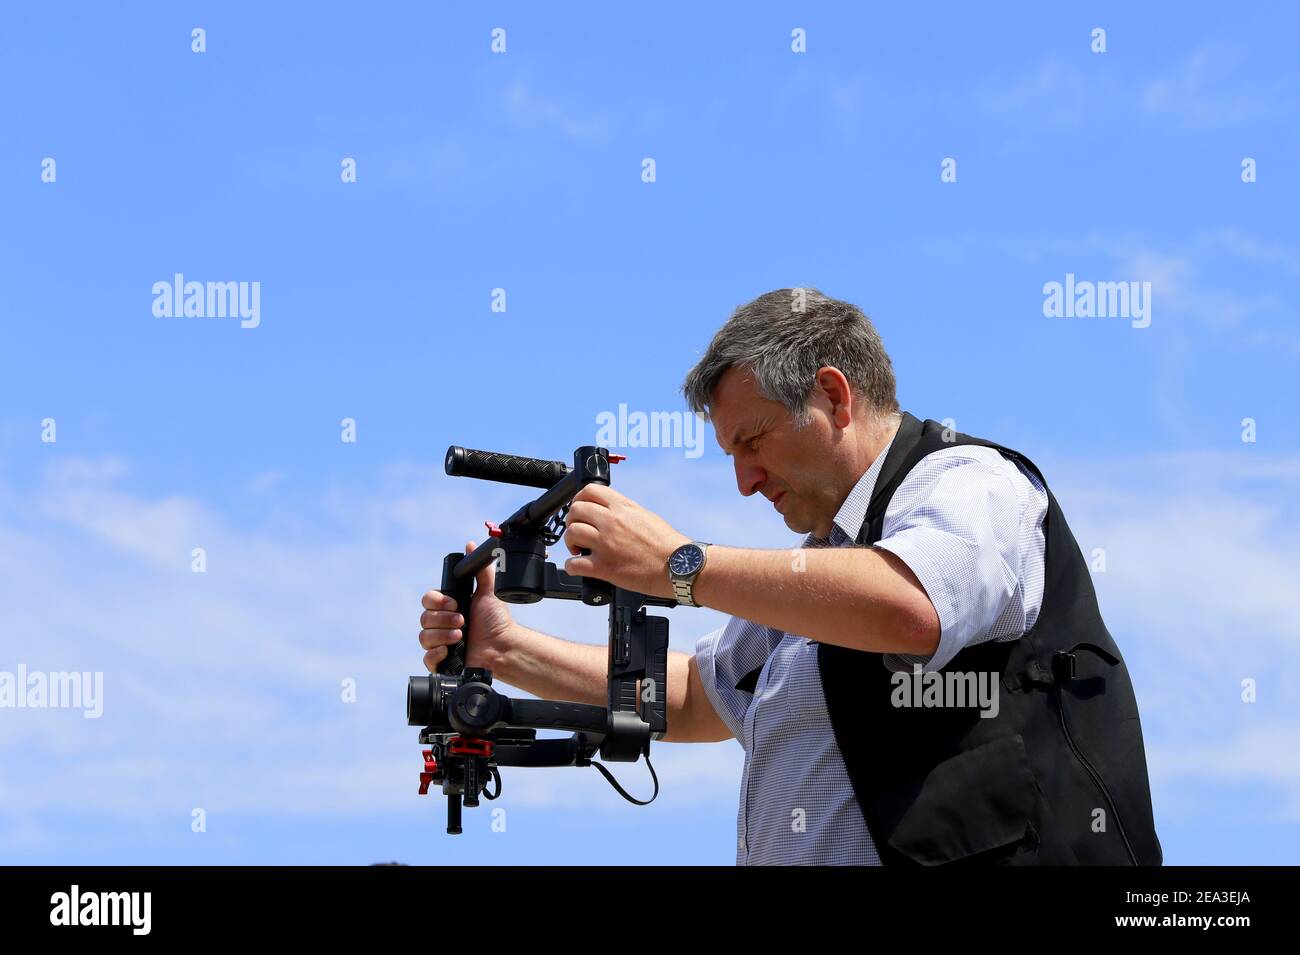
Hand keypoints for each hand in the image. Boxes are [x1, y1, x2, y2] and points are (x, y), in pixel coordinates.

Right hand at [419, 540, 515, 671]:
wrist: (503, 646)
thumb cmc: (497, 621)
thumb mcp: (489, 591)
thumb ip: (479, 569)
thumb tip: (470, 545)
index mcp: (448, 608)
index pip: (428, 600)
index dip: (438, 601)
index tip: (455, 603)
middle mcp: (442, 624)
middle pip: (424, 618)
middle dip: (444, 619)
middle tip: (463, 620)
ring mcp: (440, 643)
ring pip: (424, 637)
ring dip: (443, 635)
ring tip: (462, 636)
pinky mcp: (442, 661)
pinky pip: (427, 658)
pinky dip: (437, 654)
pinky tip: (451, 651)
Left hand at [562, 484, 690, 599]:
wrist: (680, 566)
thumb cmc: (668, 544)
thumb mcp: (645, 516)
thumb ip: (624, 512)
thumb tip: (610, 512)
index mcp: (623, 507)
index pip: (590, 490)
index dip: (579, 499)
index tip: (580, 509)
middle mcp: (612, 522)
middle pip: (576, 510)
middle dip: (572, 521)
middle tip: (579, 531)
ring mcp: (606, 544)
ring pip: (572, 533)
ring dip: (570, 542)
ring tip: (579, 549)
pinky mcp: (605, 567)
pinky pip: (574, 564)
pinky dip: (572, 566)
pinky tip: (579, 567)